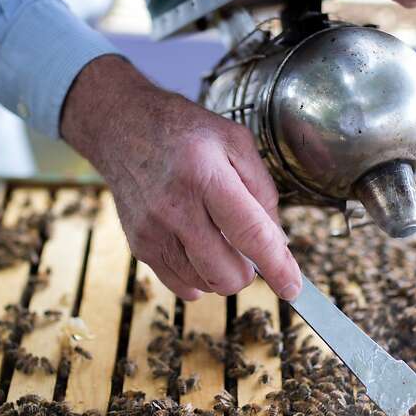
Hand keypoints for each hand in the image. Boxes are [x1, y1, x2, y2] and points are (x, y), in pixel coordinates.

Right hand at [61, 56, 302, 301]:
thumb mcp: (235, 142)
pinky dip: (198, 277)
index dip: (277, 267)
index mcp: (206, 174)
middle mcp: (175, 206)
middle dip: (248, 272)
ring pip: (204, 284)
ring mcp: (153, 230)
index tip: (292, 287)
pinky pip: (179, 285)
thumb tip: (277, 242)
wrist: (123, 128)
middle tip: (247, 250)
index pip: (250, 234)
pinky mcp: (140, 245)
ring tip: (218, 240)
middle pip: (226, 272)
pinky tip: (200, 252)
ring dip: (222, 272)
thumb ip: (263, 191)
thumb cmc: (184, 132)